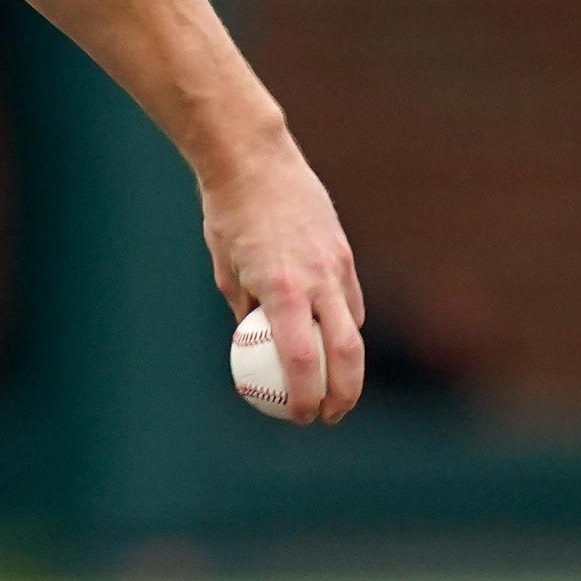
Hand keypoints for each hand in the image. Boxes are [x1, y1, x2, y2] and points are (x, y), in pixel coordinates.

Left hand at [203, 123, 365, 424]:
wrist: (255, 162)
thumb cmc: (229, 217)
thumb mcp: (226, 271)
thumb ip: (247, 311)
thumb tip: (253, 346)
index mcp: (282, 289)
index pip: (304, 359)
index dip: (307, 396)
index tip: (301, 418)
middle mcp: (317, 279)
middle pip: (347, 352)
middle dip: (344, 393)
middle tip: (328, 416)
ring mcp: (336, 264)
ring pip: (354, 326)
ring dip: (348, 362)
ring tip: (334, 387)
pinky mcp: (345, 252)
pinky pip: (351, 299)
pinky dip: (344, 324)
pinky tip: (332, 338)